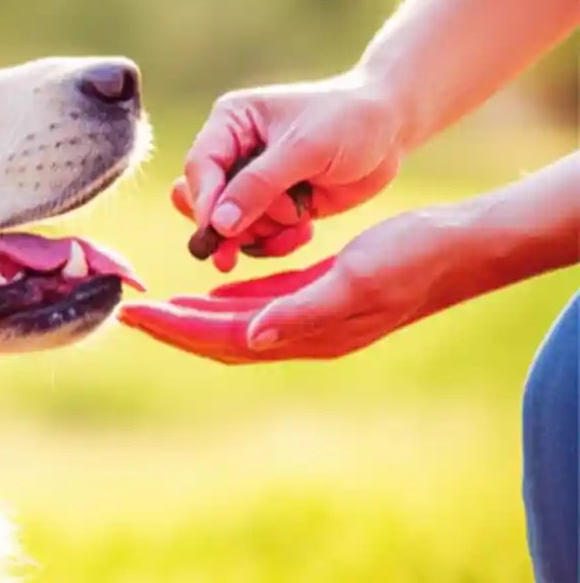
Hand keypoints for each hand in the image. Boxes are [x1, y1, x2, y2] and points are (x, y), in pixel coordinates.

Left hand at [120, 207, 470, 362]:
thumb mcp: (354, 279)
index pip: (222, 338)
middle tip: (128, 314)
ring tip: (157, 309)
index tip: (134, 316)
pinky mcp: (321, 294)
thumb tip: (247, 337)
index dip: (176, 328)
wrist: (457, 248)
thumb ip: (300, 310)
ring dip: (195, 317)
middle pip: (220, 337)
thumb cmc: (411, 258)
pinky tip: (213, 294)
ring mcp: (312, 316)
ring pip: (237, 323)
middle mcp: (303, 332)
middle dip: (172, 327)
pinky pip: (263, 306)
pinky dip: (231, 302)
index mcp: (306, 332)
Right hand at [172, 71, 407, 270]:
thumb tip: (218, 224)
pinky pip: (258, 235)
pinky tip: (304, 231)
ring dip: (262, 233)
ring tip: (298, 226)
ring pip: (233, 224)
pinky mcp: (274, 204)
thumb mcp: (304, 149)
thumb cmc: (349, 121)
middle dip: (229, 227)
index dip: (204, 202)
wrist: (391, 129)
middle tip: (229, 259)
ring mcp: (253, 181)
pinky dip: (277, 240)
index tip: (217, 233)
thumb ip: (258, 186)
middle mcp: (234, 151)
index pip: (200, 166)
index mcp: (231, 122)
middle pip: (207, 200)